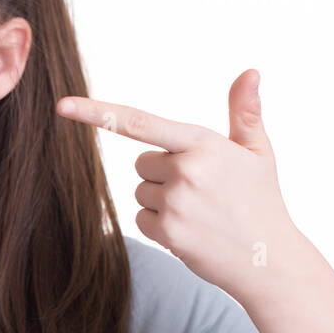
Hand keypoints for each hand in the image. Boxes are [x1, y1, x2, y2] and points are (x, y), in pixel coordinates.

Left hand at [56, 69, 299, 299]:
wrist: (270, 261)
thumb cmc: (260, 200)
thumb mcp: (258, 152)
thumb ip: (245, 111)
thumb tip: (251, 71)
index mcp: (202, 143)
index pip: (139, 122)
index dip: (97, 113)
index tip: (62, 105)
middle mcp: (186, 169)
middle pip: (142, 162)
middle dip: (163, 173)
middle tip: (201, 190)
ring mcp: (175, 202)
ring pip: (141, 191)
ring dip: (162, 201)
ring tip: (200, 212)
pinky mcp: (167, 232)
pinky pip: (142, 218)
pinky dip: (160, 225)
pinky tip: (191, 231)